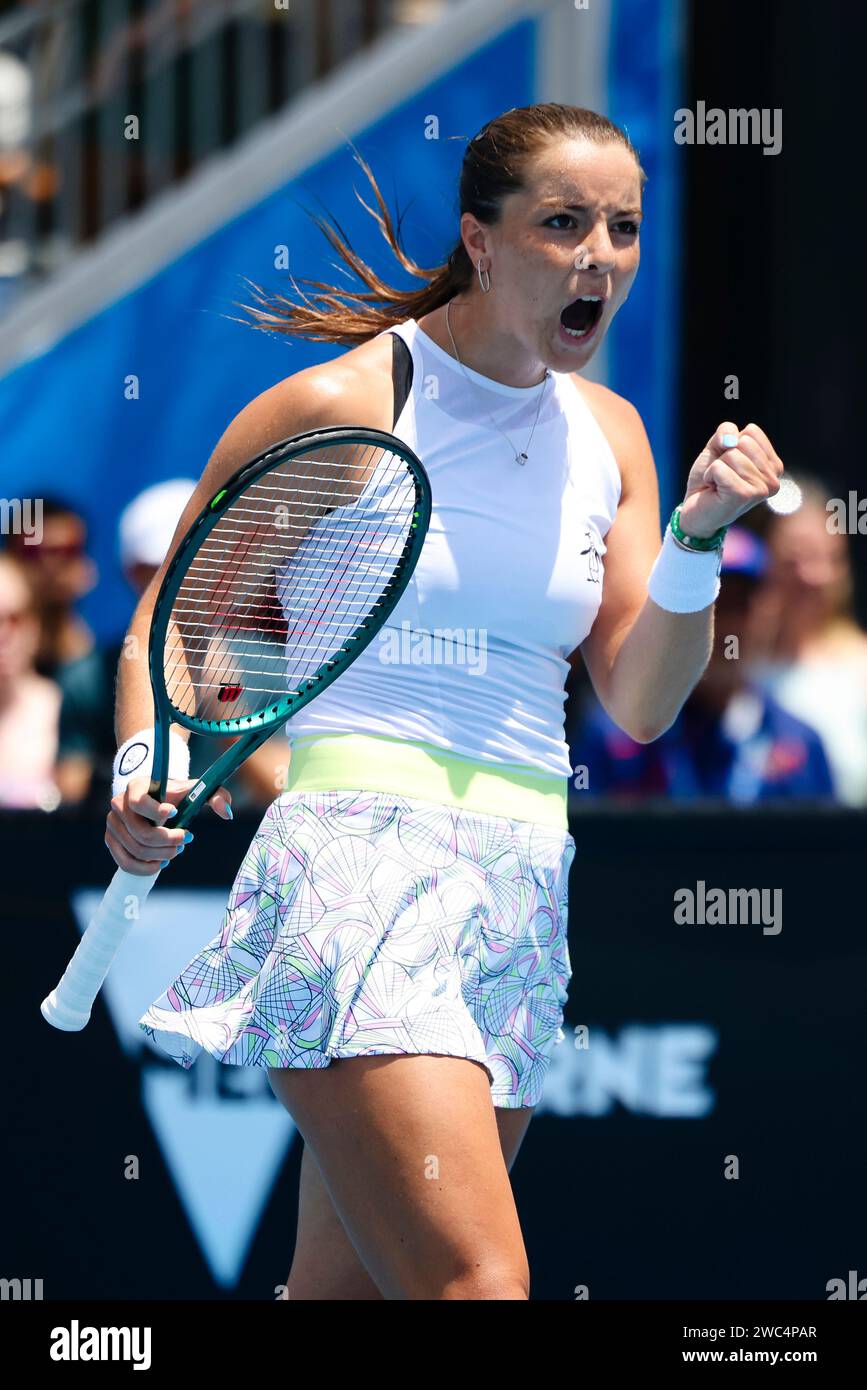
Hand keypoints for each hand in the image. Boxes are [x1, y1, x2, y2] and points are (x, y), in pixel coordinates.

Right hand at [105, 777, 231, 876]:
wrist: (156, 801)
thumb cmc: (177, 796)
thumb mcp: (197, 791)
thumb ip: (216, 796)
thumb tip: (227, 813)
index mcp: (136, 786)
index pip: (140, 803)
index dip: (159, 813)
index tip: (176, 814)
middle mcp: (118, 803)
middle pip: (142, 833)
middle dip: (169, 841)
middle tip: (186, 839)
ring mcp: (112, 824)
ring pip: (137, 849)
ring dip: (161, 855)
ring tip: (176, 851)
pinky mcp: (111, 841)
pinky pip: (125, 863)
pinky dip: (146, 868)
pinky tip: (161, 863)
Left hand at [678, 422, 783, 538]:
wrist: (695, 512)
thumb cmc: (710, 480)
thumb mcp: (717, 448)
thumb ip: (726, 431)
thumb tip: (731, 441)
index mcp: (773, 465)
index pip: (752, 431)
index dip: (731, 444)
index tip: (729, 465)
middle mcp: (773, 479)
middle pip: (743, 441)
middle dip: (724, 456)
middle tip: (722, 477)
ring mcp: (762, 489)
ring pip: (732, 454)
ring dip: (716, 468)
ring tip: (719, 484)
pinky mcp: (744, 495)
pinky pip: (720, 468)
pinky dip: (710, 475)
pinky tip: (714, 490)